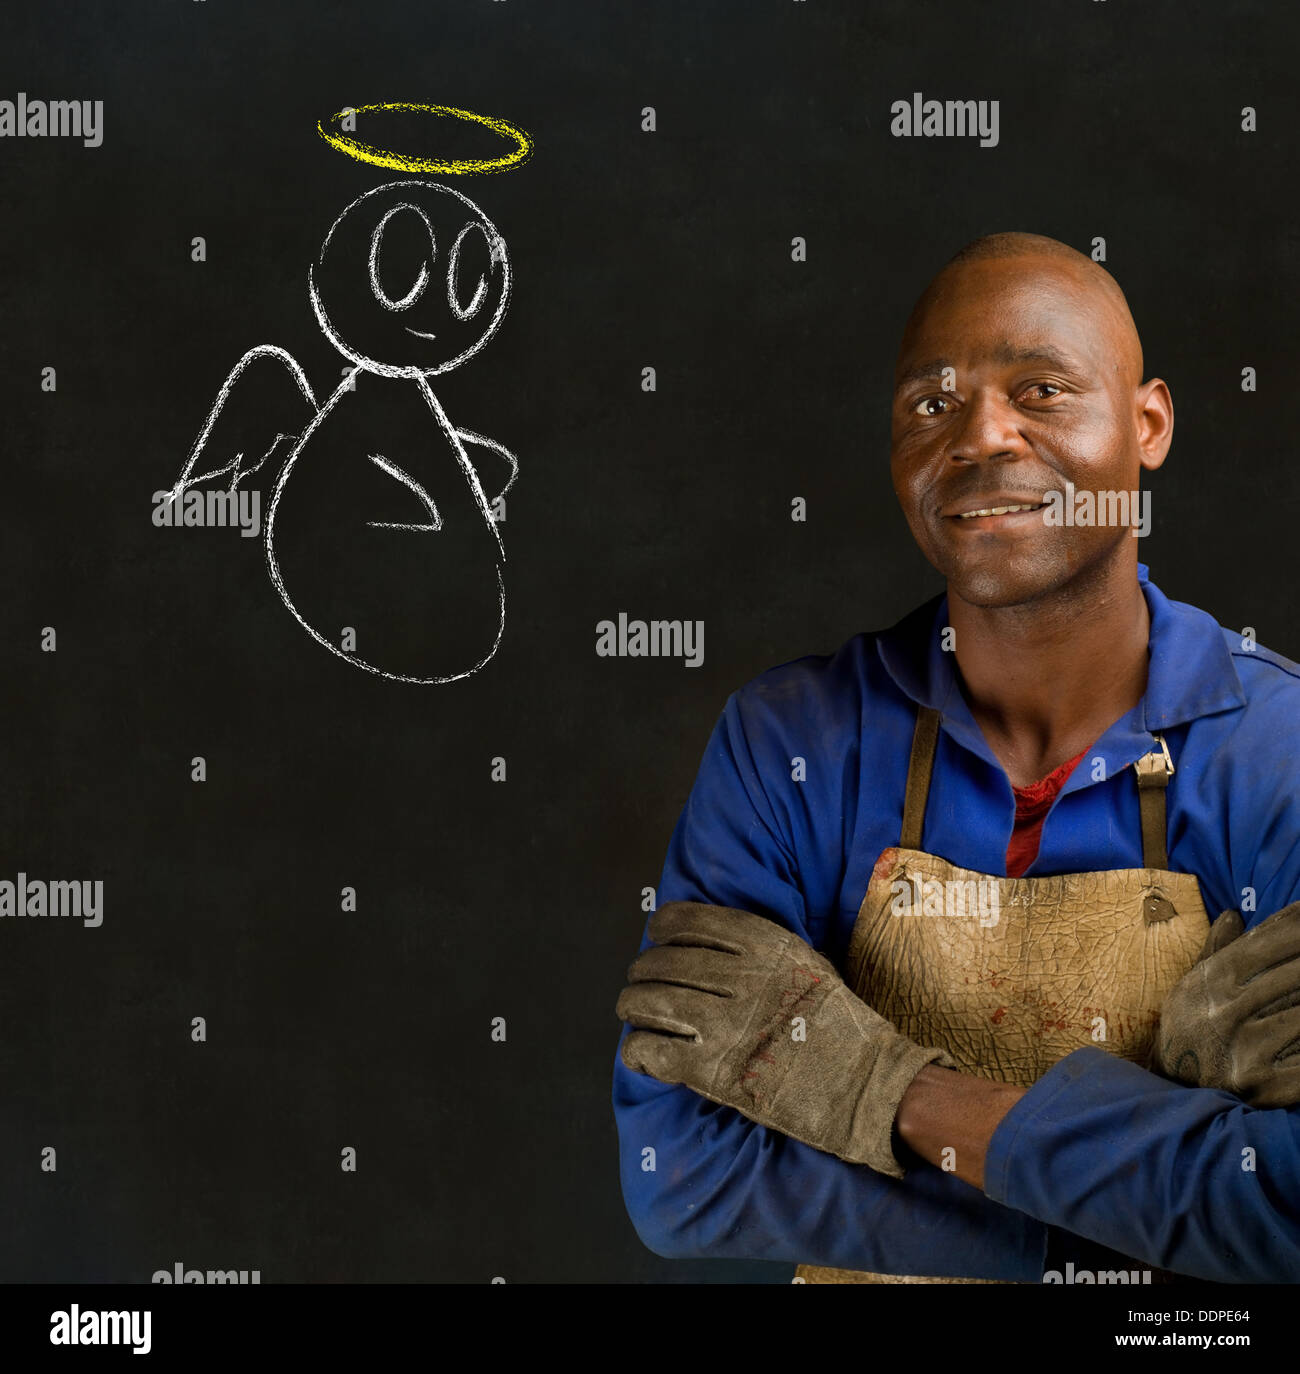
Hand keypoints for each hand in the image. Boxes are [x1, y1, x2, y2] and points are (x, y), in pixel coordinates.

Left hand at [616, 901, 954, 1177]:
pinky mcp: (712, 1070)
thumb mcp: (807, 960)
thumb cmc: (840, 1023)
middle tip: (641, 982)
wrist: (865, 1083)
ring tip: (633, 1012)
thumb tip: (710, 943)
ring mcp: (723, 1024)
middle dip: (642, 971)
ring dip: (632, 1005)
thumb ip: (760, 948)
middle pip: (662, 962)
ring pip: (648, 1002)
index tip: (658, 937)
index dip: (663, 928)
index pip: (689, 921)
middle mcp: (739, 976)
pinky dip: (637, 1049)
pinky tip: (642, 1050)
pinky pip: (651, 1050)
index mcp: (763, 943)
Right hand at [1157, 902, 1299, 1106]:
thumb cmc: (1189, 1026)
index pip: (1264, 945)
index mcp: (1211, 983)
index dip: (1295, 927)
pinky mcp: (1266, 1085)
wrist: (1171, 1086)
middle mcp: (1227, 1011)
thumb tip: (1234, 914)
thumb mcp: (1192, 985)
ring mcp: (1247, 1049)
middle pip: (1293, 974)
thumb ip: (1217, 950)